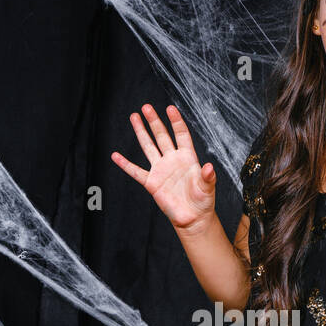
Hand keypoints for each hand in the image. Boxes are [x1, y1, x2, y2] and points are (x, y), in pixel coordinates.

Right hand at [112, 103, 216, 231]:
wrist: (193, 218)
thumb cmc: (203, 202)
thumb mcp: (208, 188)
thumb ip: (208, 177)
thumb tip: (209, 167)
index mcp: (188, 158)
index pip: (181, 135)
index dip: (176, 122)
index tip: (170, 108)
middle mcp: (172, 160)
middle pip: (161, 136)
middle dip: (154, 121)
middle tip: (146, 107)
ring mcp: (161, 170)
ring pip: (148, 147)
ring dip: (141, 132)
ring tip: (134, 116)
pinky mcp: (151, 183)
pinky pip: (136, 171)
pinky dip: (125, 164)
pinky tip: (115, 156)